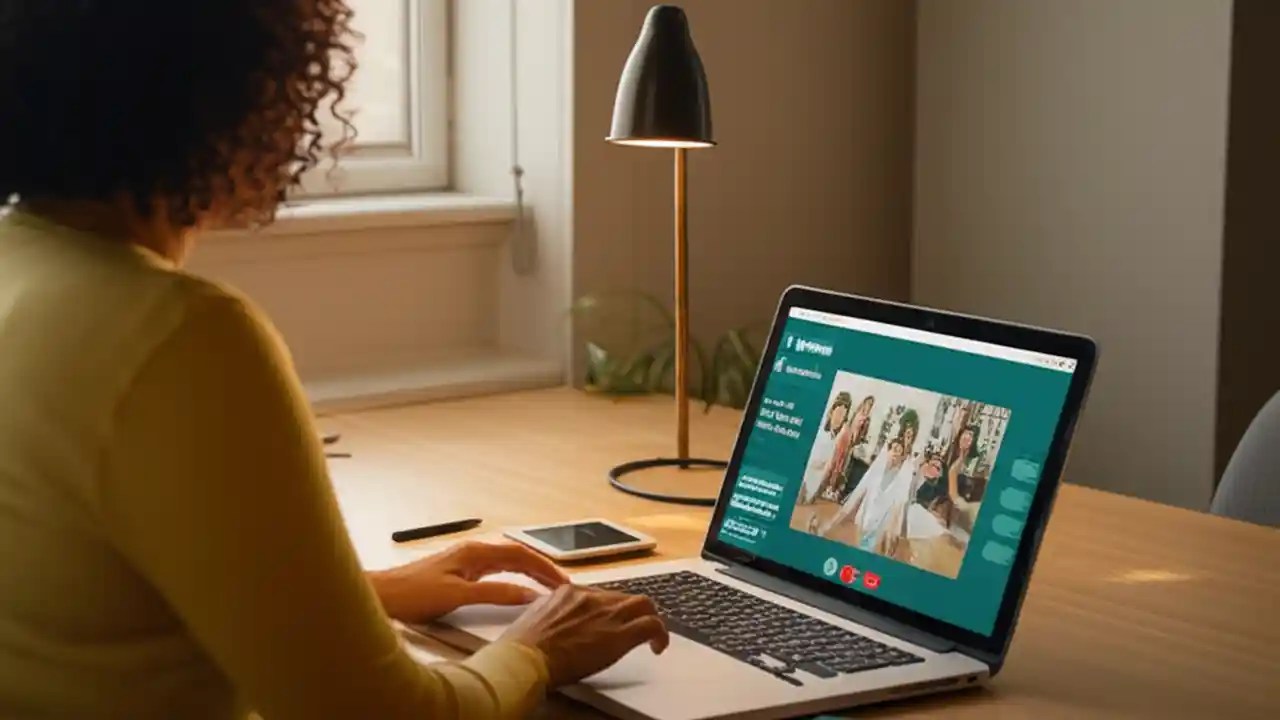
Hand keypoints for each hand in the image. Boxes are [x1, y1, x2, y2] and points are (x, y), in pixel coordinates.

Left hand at [369, 542, 569, 623]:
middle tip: (562, 585)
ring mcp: (466, 562)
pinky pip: (497, 570)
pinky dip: (514, 577)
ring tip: (548, 585)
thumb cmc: (412, 593)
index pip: (521, 554)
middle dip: (542, 568)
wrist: (382, 596)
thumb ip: (495, 593)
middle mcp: (473, 552)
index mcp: (475, 552)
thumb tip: (526, 594)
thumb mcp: (458, 595)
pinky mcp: (460, 573)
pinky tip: (518, 586)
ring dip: (530, 572)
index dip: (544, 567)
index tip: (562, 581)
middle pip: (517, 555)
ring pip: (508, 562)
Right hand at [501, 584, 669, 686]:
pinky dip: (660, 634)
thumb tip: (550, 619)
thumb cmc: (522, 647)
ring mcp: (607, 614)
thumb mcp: (533, 619)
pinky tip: (658, 647)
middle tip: (633, 625)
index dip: (607, 608)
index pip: (598, 594)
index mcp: (568, 593)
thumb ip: (548, 613)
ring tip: (652, 633)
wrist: (525, 658)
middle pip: (622, 596)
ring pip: (643, 604)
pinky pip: (651, 626)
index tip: (607, 620)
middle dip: (630, 611)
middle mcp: (590, 597)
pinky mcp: (619, 635)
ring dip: (649, 617)